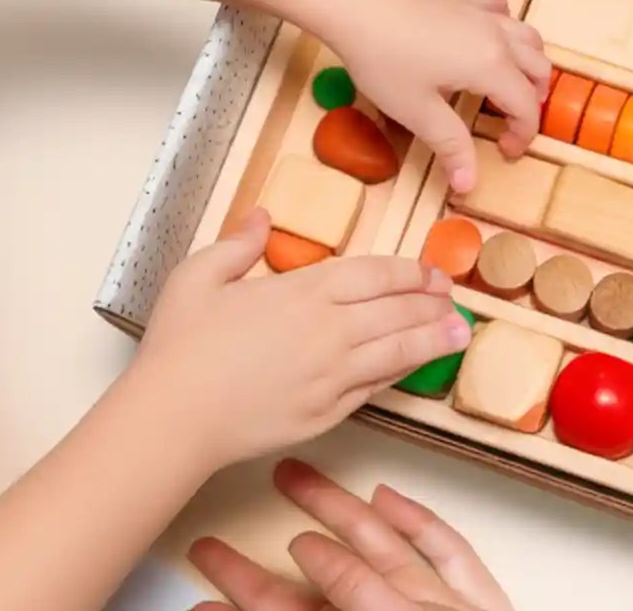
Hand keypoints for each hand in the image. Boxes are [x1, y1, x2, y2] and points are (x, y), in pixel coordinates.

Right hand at [128, 210, 469, 469]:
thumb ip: (237, 243)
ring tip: (460, 334)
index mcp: (304, 291)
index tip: (432, 272)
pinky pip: (375, 388)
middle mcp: (329, 331)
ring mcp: (333, 374)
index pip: (376, 274)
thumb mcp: (197, 276)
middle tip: (454, 299)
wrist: (172, 417)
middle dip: (432, 303)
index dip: (412, 272)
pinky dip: (400, 375)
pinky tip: (414, 368)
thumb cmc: (180, 347)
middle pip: (398, 311)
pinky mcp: (328, 412)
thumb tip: (262, 215)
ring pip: (398, 351)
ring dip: (433, 340)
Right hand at [187, 459, 512, 610]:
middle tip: (217, 545)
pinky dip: (417, 519)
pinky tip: (387, 496)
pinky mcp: (489, 603)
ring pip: (384, 543)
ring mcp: (449, 607)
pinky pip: (450, 550)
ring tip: (298, 483)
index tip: (208, 592)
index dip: (248, 601)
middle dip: (262, 565)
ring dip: (336, 509)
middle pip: (326, 576)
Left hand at [319, 0, 550, 193]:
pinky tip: (486, 31)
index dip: (523, 134)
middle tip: (513, 120)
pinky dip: (503, 24)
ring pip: (524, 32)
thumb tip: (469, 184)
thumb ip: (450, 145)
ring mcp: (478, 8)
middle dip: (534, 97)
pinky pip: (495, 6)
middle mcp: (496, 35)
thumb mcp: (416, 111)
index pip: (525, 106)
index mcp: (491, 66)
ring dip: (528, 60)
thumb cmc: (383, 58)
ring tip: (512, 79)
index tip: (505, 152)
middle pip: (537, 66)